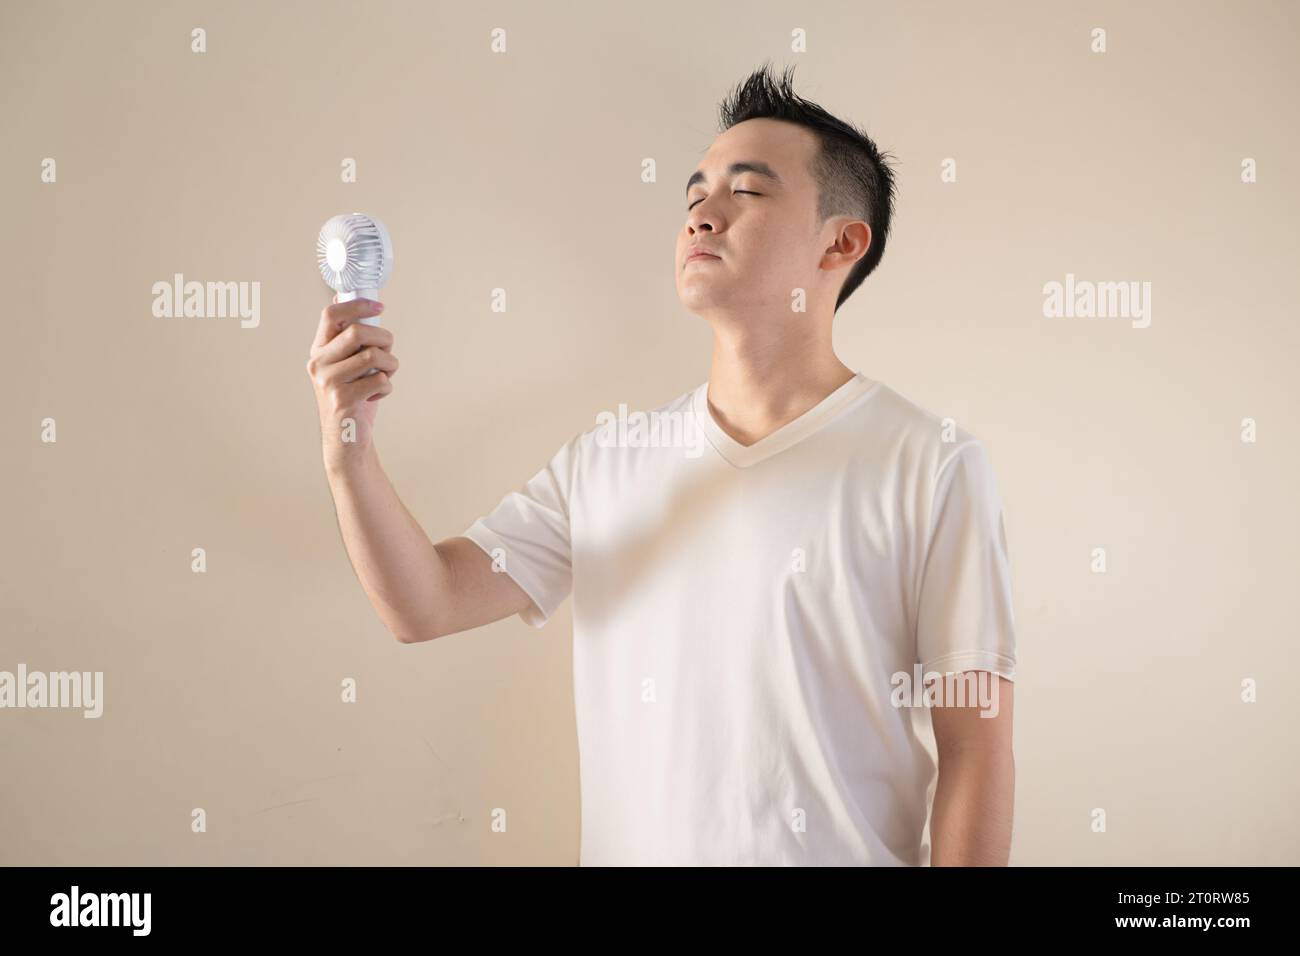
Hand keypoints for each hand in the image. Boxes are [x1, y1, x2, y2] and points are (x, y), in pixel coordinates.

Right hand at [306, 296, 398, 472]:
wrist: (346, 439)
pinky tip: (377, 396)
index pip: (331, 314)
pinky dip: (388, 387)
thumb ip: (354, 341)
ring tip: (385, 376)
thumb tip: (364, 304)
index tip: (379, 307)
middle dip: (384, 339)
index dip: (358, 305)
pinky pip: (380, 380)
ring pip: (373, 356)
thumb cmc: (353, 399)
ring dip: (391, 366)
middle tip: (388, 354)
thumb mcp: (349, 366)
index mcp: (319, 350)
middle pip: (358, 332)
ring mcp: (328, 382)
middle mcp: (318, 363)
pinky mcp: (343, 400)